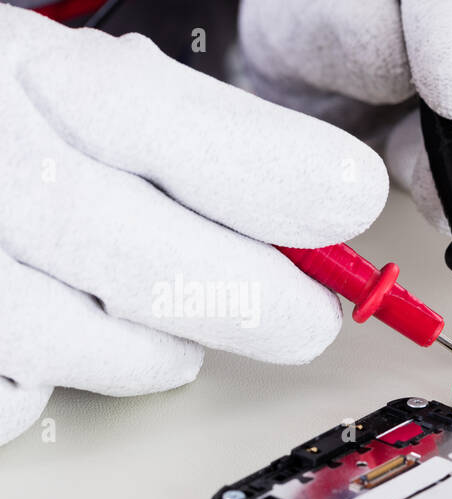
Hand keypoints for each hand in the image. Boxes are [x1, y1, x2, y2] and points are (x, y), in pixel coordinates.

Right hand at [0, 7, 388, 444]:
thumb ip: (187, 130)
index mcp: (35, 81)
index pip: (187, 134)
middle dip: (268, 307)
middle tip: (304, 316)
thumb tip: (318, 204)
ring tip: (142, 308)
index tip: (350, 203)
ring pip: (110, 355)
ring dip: (160, 350)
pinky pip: (26, 402)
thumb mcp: (63, 75)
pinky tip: (41, 325)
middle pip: (168, 273)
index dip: (290, 181)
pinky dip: (57, 379)